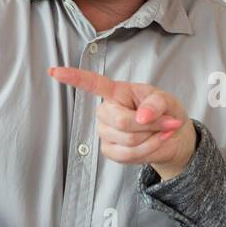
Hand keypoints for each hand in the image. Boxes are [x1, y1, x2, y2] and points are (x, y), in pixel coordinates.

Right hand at [48, 66, 196, 180]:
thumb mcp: (166, 100)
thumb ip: (156, 104)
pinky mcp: (110, 150)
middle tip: (168, 122)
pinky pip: (129, 155)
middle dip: (150, 125)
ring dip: (153, 138)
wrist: (172, 136)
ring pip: (128, 140)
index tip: (53, 71)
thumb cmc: (164, 111)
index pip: (91, 84)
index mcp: (116, 92)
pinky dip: (149, 149)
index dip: (73, 77)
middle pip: (121, 121)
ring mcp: (105, 132)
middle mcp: (106, 111)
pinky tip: (156, 142)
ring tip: (164, 131)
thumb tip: (143, 116)